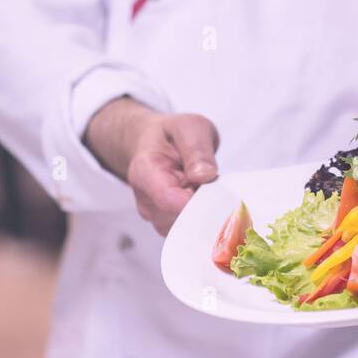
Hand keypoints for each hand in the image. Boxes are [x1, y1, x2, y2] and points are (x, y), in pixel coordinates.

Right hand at [85, 98, 219, 236]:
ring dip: (204, 210)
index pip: (168, 199)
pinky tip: (201, 197)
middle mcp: (145, 200)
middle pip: (180, 218)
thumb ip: (197, 149)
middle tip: (210, 181)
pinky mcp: (167, 225)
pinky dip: (202, 217)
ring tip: (203, 186)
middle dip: (203, 203)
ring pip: (187, 227)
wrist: (155, 143)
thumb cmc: (172, 135)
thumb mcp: (190, 127)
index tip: (212, 187)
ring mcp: (155, 216)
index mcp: (145, 172)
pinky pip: (190, 230)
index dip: (195, 200)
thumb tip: (205, 175)